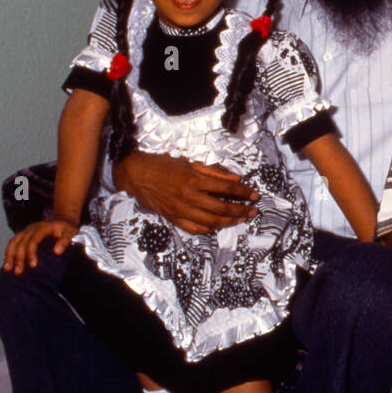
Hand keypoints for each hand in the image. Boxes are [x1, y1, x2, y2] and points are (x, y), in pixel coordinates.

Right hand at [3, 218, 78, 274]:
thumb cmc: (68, 228)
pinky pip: (13, 242)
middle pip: (21, 243)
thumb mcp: (71, 233)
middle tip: (19, 272)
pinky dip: (9, 251)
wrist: (63, 219)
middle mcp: (32, 228)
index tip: (33, 265)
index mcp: (43, 227)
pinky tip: (7, 262)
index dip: (31, 253)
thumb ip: (65, 241)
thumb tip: (57, 252)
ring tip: (7, 269)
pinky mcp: (24, 234)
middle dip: (18, 258)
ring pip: (14, 241)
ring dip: (9, 255)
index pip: (33, 240)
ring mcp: (26, 230)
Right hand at [113, 151, 257, 234]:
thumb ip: (214, 173)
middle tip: (252, 210)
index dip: (244, 193)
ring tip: (241, 219)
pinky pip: (195, 228)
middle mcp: (189, 197)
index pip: (227, 189)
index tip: (254, 195)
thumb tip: (236, 179)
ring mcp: (181, 210)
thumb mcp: (190, 163)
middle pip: (222, 208)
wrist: (137, 174)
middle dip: (241, 210)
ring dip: (229, 222)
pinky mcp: (173, 218)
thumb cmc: (163, 165)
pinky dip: (209, 229)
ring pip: (211, 221)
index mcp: (195, 180)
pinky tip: (218, 226)